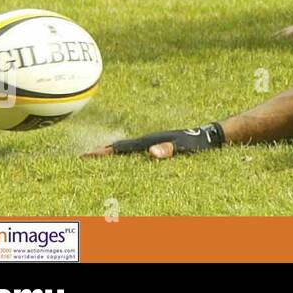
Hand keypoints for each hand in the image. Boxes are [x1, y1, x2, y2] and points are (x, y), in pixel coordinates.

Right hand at [83, 122, 225, 159]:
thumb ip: (168, 150)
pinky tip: (124, 158)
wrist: (210, 134)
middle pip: (119, 146)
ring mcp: (153, 141)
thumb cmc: (198, 143)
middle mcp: (148, 140)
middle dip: (101, 151)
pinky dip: (124, 153)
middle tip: (82, 158)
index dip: (103, 153)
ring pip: (127, 147)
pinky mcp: (159, 144)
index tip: (84, 156)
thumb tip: (151, 152)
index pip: (121, 148)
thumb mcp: (184, 148)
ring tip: (97, 156)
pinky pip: (136, 150)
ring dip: (111, 152)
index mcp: (149, 142)